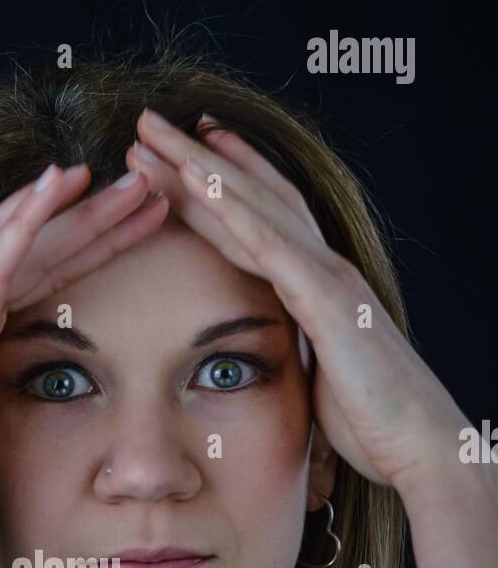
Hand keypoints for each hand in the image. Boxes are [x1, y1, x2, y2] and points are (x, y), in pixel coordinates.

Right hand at [0, 164, 168, 548]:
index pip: (29, 274)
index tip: (125, 223)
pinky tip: (59, 183)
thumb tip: (23, 410)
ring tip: (131, 181)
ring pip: (21, 241)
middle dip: (91, 215)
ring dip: (79, 208)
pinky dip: (27, 219)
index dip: (79, 245)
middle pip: (31, 246)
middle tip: (146, 184)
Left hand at [125, 107, 466, 488]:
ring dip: (196, 167)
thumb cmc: (374, 424)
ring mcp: (328, 278)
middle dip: (195, 157)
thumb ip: (297, 353)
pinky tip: (195, 179)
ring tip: (148, 134)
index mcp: (320, 287)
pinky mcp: (327, 302)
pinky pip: (270, 245)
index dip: (224, 182)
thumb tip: (270, 359)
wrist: (421, 445)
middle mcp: (324, 268)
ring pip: (252, 206)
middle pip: (250, 197)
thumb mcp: (320, 380)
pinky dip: (231, 208)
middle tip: (145, 122)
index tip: (184, 150)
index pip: (265, 219)